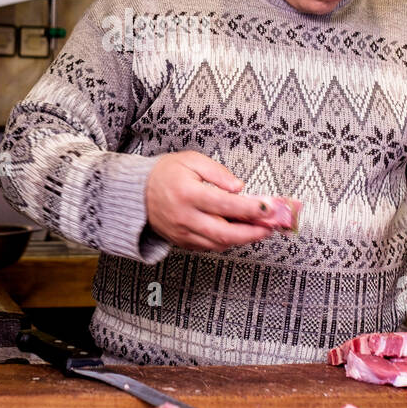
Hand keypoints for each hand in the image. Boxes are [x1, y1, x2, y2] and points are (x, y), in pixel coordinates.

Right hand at [145, 151, 275, 253]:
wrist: (136, 193)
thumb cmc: (165, 174)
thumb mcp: (191, 160)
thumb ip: (217, 172)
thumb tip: (239, 187)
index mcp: (188, 193)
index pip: (225, 205)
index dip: (250, 208)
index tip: (268, 207)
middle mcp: (185, 217)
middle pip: (225, 233)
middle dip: (253, 232)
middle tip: (270, 227)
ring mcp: (182, 233)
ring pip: (219, 244)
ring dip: (243, 239)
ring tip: (258, 229)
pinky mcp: (182, 242)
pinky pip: (209, 247)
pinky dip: (227, 242)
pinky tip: (238, 232)